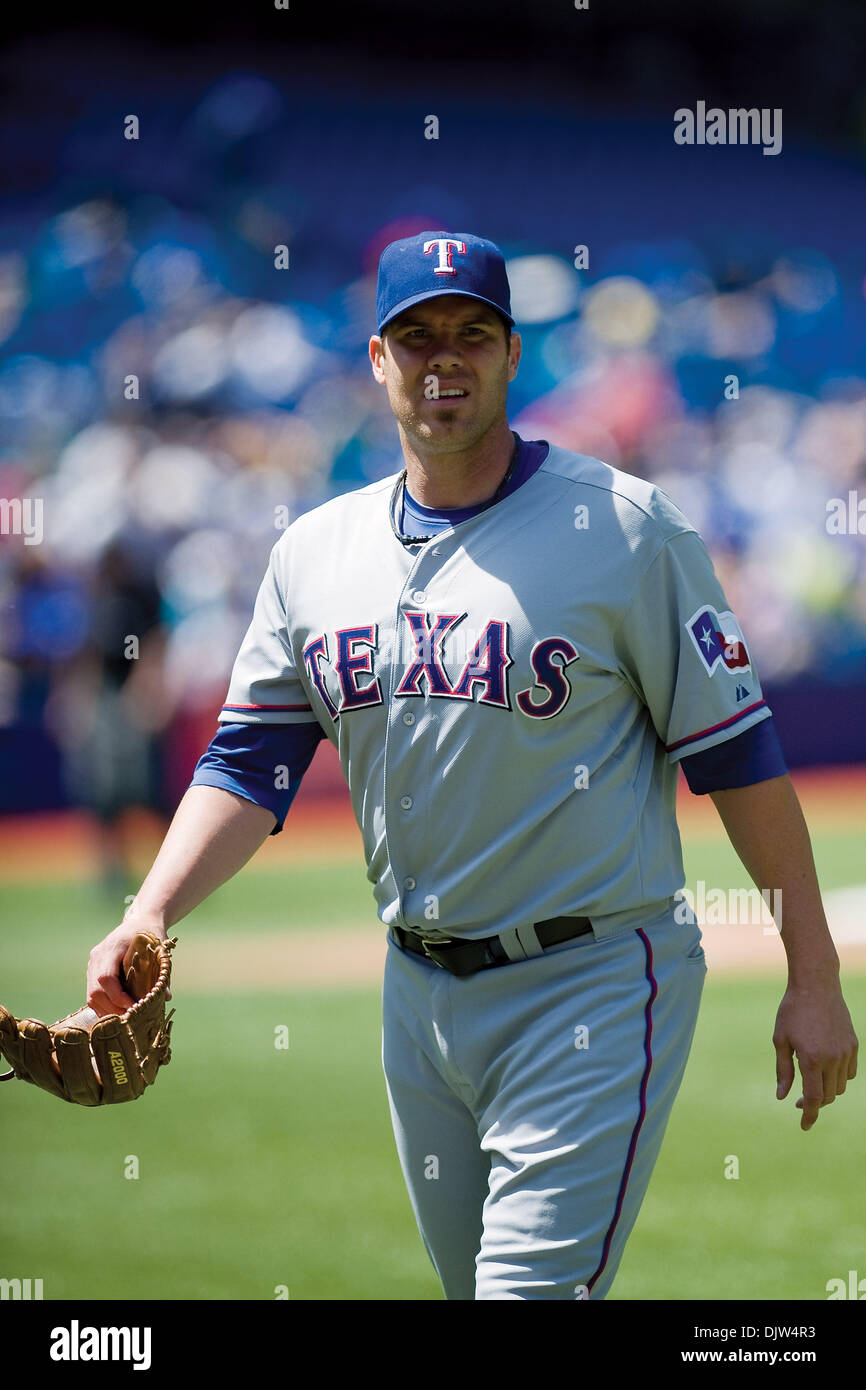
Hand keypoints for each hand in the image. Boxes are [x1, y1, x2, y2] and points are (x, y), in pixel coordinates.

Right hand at [87, 920, 168, 1016]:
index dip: (118, 997)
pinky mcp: (93, 972)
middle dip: (113, 1009)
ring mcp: (92, 965)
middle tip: (132, 1018)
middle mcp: (97, 957)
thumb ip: (161, 972)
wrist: (140, 921)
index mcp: (112, 948)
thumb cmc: (152, 934)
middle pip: (95, 991)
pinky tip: (120, 1012)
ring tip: (127, 1018)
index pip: (106, 978)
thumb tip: (165, 997)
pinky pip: (93, 995)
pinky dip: (105, 1007)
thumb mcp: (159, 950)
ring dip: (108, 1011)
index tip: (134, 1007)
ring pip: (92, 996)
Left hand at [773, 980, 857, 1129]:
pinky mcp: (853, 1045)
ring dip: (826, 1090)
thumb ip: (783, 1071)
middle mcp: (832, 1058)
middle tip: (797, 1100)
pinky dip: (838, 1078)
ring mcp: (845, 1052)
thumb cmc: (792, 1011)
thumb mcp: (780, 1040)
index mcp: (811, 1059)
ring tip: (810, 1080)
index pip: (813, 1099)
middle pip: (827, 1096)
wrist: (816, 985)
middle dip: (813, 1103)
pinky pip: (849, 1073)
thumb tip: (782, 1097)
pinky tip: (825, 1070)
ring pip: (839, 1087)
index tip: (804, 1126)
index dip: (808, 1115)